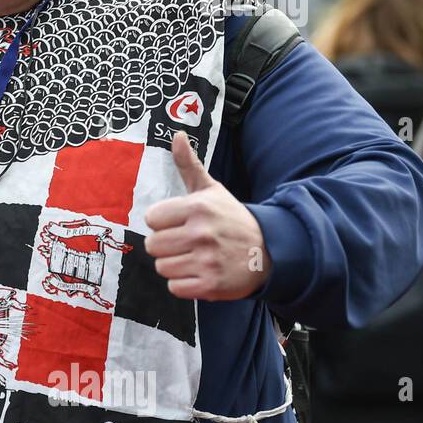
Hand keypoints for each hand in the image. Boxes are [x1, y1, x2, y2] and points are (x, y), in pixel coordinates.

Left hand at [144, 131, 270, 300]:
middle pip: (153, 245)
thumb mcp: (212, 190)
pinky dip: (185, 284)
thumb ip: (189, 165)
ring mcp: (206, 261)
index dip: (163, 222)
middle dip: (167, 246)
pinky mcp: (211, 285)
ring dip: (175, 266)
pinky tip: (201, 273)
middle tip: (188, 243)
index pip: (152, 218)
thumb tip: (176, 135)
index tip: (180, 223)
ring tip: (196, 258)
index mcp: (198, 208)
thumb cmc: (232, 219)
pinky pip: (175, 288)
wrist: (270, 251)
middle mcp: (201, 233)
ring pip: (162, 268)